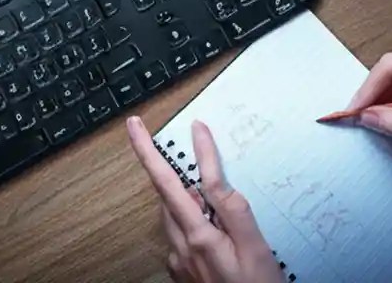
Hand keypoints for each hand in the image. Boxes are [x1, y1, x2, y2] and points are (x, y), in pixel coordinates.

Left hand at [126, 116, 281, 282]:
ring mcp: (180, 261)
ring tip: (226, 214)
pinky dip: (197, 225)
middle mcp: (181, 247)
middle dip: (180, 175)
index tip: (135, 124)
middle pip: (170, 196)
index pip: (164, 181)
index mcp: (196, 236)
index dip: (145, 150)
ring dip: (191, 202)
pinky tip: (222, 236)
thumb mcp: (256, 250)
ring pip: (177, 216)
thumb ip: (234, 210)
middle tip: (202, 161)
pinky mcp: (185, 273)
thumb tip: (212, 180)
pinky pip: (185, 237)